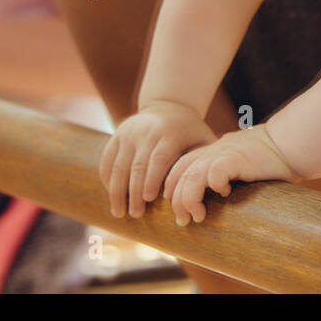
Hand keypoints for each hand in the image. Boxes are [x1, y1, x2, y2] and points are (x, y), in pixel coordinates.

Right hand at [99, 101, 216, 218]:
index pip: (158, 158)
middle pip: (136, 165)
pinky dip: (107, 178)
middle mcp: (146, 131)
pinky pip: (108, 158)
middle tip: (136, 215)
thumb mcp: (203, 139)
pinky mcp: (117, 134)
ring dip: (117, 190)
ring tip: (119, 212)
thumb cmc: (191, 132)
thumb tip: (213, 187)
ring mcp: (129, 132)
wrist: (169, 105)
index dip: (152, 180)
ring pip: (118, 164)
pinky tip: (110, 195)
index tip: (148, 200)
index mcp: (169, 133)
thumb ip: (205, 160)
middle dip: (134, 192)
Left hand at [163, 125, 296, 225]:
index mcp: (213, 151)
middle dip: (177, 200)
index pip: (181, 165)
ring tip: (197, 216)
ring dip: (189, 199)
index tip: (172, 203)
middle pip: (181, 173)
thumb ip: (227, 174)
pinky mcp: (235, 158)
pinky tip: (226, 194)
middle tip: (183, 221)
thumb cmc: (270, 160)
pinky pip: (214, 174)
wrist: (289, 143)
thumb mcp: (240, 164)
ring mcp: (223, 153)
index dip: (172, 184)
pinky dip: (215, 186)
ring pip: (191, 176)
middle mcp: (214, 151)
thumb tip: (220, 200)